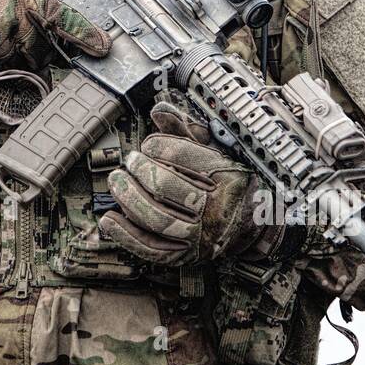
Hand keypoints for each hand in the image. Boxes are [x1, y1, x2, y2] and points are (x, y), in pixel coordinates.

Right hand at [0, 0, 109, 72]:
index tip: (103, 48)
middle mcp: (19, 25)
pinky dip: (1, 67)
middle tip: (11, 29)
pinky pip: (8, 75)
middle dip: (39, 43)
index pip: (66, 19)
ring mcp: (4, 50)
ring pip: (30, 63)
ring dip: (21, 56)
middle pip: (48, 48)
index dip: (87, 35)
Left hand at [99, 101, 264, 264]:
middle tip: (128, 162)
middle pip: (165, 186)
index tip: (148, 145)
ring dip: (128, 199)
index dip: (157, 147)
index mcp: (226, 175)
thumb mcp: (216, 150)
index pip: (183, 156)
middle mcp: (217, 207)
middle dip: (139, 171)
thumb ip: (187, 129)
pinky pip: (152, 248)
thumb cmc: (229, 181)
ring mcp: (202, 235)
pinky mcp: (188, 255)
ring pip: (157, 219)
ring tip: (116, 183)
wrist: (255, 222)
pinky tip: (109, 220)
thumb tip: (159, 109)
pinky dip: (126, 235)